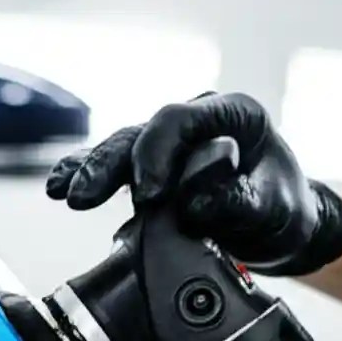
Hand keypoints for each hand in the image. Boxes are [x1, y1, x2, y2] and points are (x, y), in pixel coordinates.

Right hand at [45, 92, 341, 275]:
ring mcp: (171, 144)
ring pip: (122, 147)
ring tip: (63, 193)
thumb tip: (193, 202)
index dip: (156, 153)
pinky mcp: (151, 167)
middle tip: (84, 197)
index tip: (148, 194)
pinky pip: (115, 166)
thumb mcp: (274, 208)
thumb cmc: (283, 208)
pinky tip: (58, 186)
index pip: (182, 120)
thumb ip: (237, 201)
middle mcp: (196, 120)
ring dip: (90, 170)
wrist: (282, 226)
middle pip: (142, 132)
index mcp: (233, 114)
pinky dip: (86, 174)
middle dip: (109, 164)